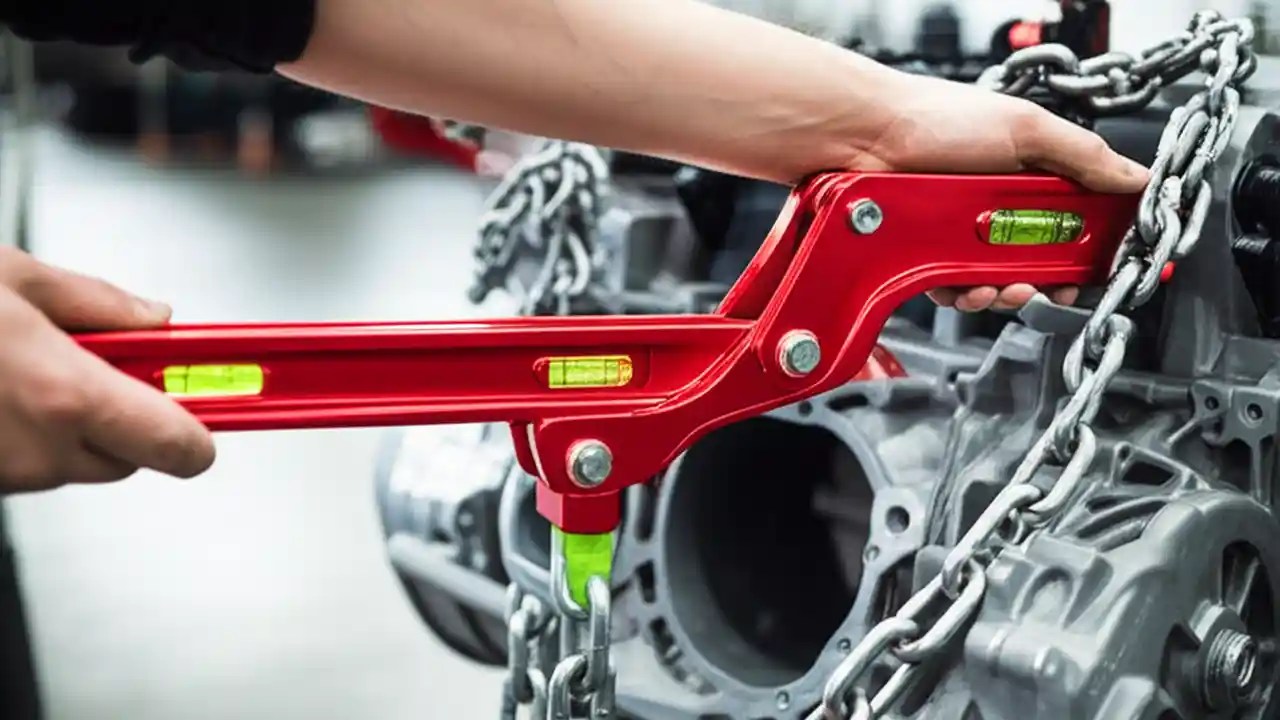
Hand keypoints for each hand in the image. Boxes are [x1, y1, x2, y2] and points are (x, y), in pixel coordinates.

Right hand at [0, 248, 214, 492]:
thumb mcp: (9, 276)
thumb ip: (97, 302)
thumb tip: (151, 318)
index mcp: (65, 395)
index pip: (180, 443)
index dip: (203, 425)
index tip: (223, 406)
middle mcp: (37, 451)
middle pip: (133, 453)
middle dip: (127, 414)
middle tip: (95, 364)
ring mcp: (4, 476)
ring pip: (76, 461)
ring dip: (69, 425)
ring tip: (22, 367)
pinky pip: (27, 463)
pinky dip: (24, 434)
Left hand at [849, 72, 1150, 311]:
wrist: (864, 138)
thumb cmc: (935, 118)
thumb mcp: (1027, 129)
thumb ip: (1084, 157)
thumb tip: (1135, 179)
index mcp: (1030, 171)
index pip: (1076, 216)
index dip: (1088, 246)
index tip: (1096, 267)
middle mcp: (997, 202)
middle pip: (1038, 257)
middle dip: (1044, 280)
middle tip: (1046, 288)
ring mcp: (962, 231)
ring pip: (997, 279)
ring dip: (1002, 293)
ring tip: (998, 289)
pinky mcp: (929, 254)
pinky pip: (954, 286)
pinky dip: (962, 294)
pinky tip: (962, 288)